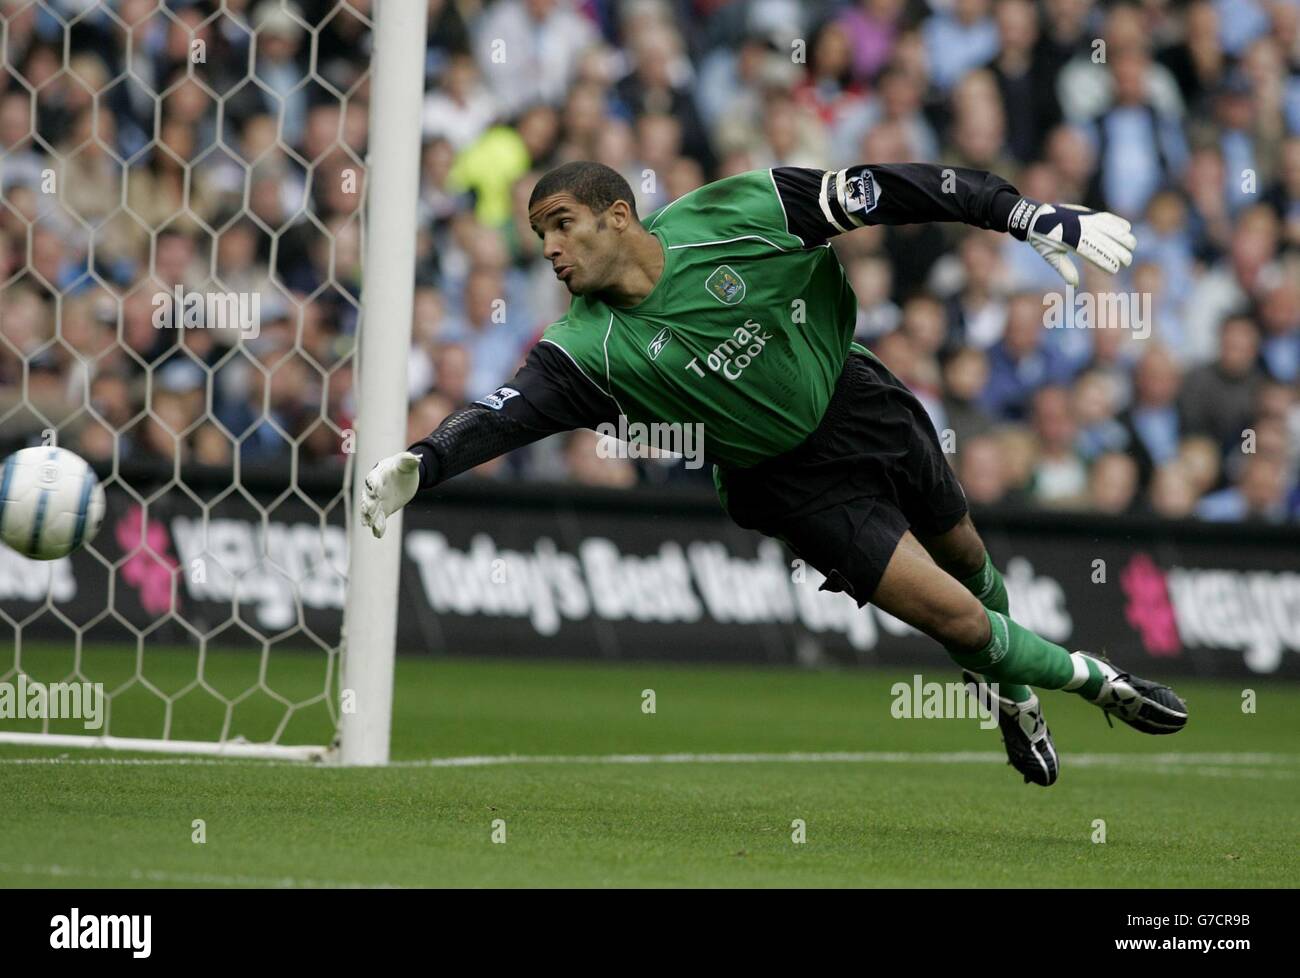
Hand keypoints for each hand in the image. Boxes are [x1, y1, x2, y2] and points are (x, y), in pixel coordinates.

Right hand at [359, 451, 421, 538]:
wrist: (404, 477)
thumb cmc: (404, 467)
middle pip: (368, 496)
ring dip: (369, 517)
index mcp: (378, 474)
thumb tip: (416, 457)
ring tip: (368, 525)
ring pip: (371, 509)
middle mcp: (374, 488)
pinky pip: (379, 518)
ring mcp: (378, 500)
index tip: (375, 491)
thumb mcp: (407, 462)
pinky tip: (378, 534)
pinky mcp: (384, 509)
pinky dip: (378, 526)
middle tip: (368, 510)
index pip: (373, 479)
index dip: (374, 484)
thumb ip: (409, 460)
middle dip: (368, 503)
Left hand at [1017, 202, 1136, 286]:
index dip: (1105, 261)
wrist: (1035, 216)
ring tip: (1132, 246)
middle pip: (1105, 240)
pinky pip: (1106, 216)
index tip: (1115, 270)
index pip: (1092, 252)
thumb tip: (1075, 285)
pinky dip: (1117, 222)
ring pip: (1109, 227)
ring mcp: (1084, 218)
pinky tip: (1127, 228)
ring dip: (1123, 236)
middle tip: (1127, 262)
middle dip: (1119, 251)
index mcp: (1069, 240)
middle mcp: (1079, 228)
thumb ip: (1064, 269)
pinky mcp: (1086, 212)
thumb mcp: (1050, 256)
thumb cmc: (1042, 240)